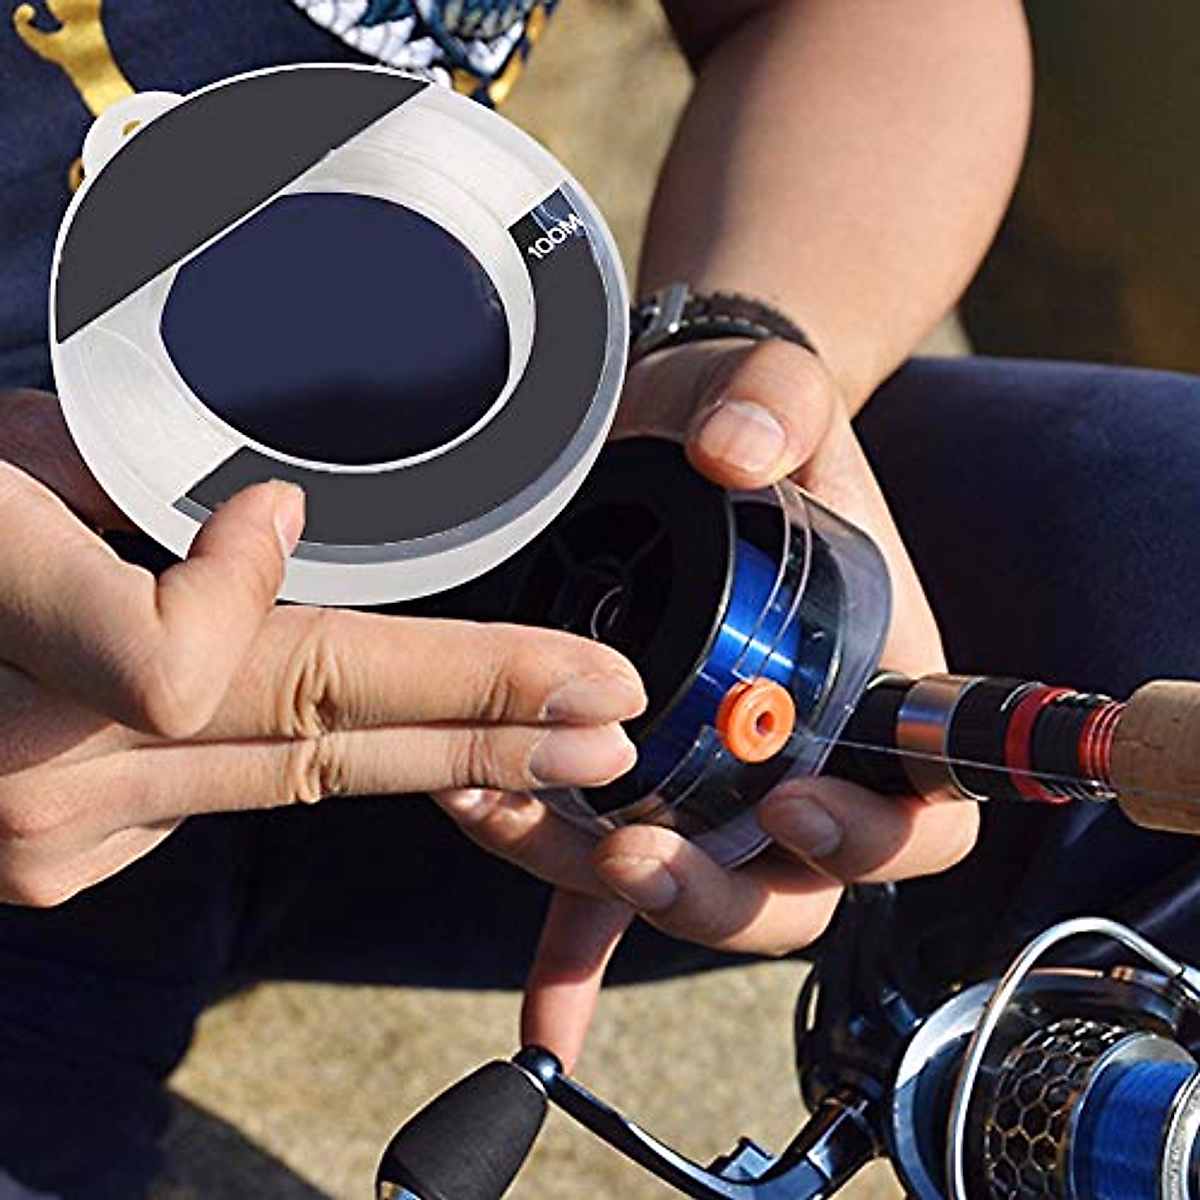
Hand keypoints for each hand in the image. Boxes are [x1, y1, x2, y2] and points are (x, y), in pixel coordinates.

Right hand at [0, 389, 644, 906]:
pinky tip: (441, 750)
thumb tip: (266, 527)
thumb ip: (114, 502)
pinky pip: (241, 788)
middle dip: (480, 718)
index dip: (241, 591)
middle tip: (605, 711)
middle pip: (310, 735)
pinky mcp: (73, 857)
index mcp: (9, 644)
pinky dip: (337, 758)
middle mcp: (39, 778)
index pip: (191, 663)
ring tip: (571, 746)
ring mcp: (57, 837)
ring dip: (450, 757)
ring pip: (299, 776)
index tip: (279, 514)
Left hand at [435, 339, 977, 1067]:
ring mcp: (717, 785)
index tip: (797, 806)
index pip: (922, 806)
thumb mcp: (775, 396)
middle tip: (644, 860)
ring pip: (696, 886)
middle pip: (798, 884)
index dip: (879, 837)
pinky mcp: (637, 788)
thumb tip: (736, 455)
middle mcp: (806, 755)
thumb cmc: (746, 424)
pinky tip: (548, 1014)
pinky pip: (610, 892)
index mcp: (878, 686)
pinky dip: (578, 951)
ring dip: (620, 896)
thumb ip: (776, 405)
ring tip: (535, 834)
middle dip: (724, 894)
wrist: (678, 438)